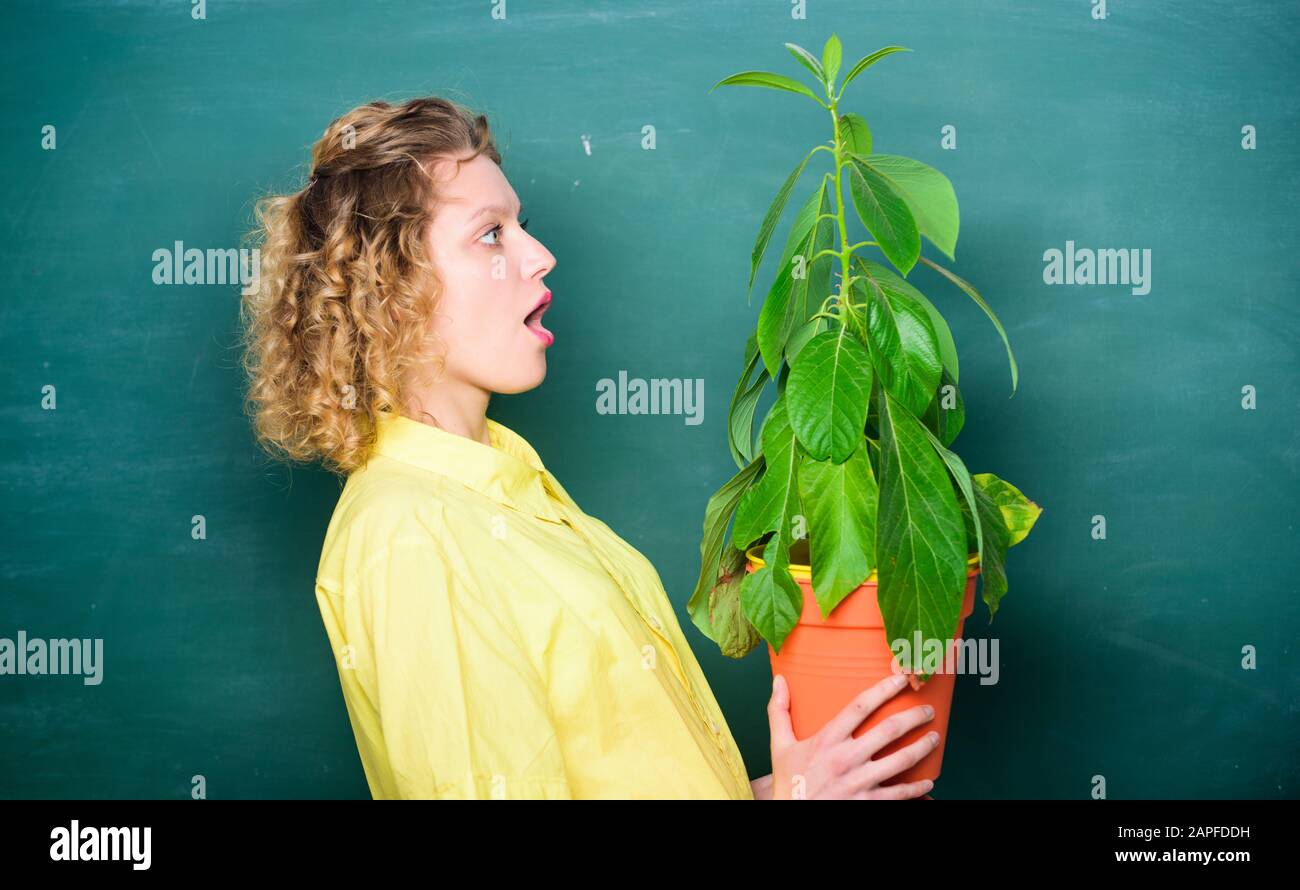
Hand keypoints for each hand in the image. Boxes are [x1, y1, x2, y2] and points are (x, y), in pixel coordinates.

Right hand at [767, 672, 937, 799]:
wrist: (791, 815)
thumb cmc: (788, 782)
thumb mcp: (779, 746)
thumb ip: (779, 711)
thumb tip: (779, 680)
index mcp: (827, 739)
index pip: (860, 706)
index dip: (883, 689)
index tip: (900, 678)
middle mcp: (846, 758)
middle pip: (889, 730)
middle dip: (915, 716)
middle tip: (928, 710)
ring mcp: (859, 783)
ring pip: (901, 760)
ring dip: (923, 747)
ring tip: (935, 738)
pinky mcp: (868, 803)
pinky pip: (900, 794)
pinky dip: (919, 788)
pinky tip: (929, 782)